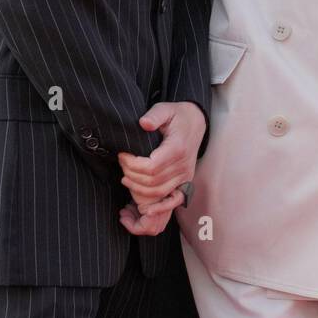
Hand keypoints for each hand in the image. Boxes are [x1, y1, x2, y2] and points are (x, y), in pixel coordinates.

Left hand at [115, 102, 204, 235]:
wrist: (196, 122)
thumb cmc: (178, 115)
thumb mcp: (166, 108)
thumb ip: (155, 115)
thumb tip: (144, 123)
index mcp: (177, 148)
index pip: (151, 167)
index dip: (132, 165)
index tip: (122, 155)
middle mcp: (183, 165)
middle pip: (151, 182)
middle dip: (131, 175)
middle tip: (121, 163)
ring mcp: (185, 175)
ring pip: (157, 193)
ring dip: (138, 189)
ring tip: (126, 176)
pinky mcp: (185, 181)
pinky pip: (172, 200)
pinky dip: (158, 207)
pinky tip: (144, 209)